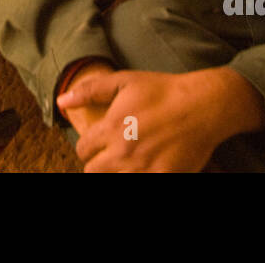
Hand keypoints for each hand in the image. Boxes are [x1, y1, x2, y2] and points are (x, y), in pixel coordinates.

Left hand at [58, 67, 264, 172]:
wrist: (203, 106)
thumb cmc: (163, 91)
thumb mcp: (125, 81)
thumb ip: (90, 91)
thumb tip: (61, 102)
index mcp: (111, 128)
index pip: (83, 150)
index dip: (87, 147)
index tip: (97, 143)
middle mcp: (123, 153)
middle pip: (93, 171)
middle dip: (98, 164)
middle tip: (111, 156)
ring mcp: (143, 169)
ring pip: (113, 180)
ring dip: (116, 173)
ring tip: (127, 162)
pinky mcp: (162, 177)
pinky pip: (139, 184)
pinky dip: (137, 175)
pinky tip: (144, 167)